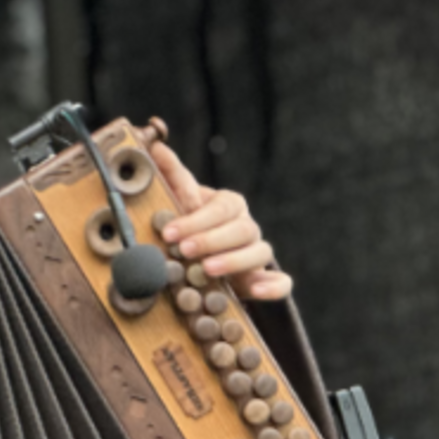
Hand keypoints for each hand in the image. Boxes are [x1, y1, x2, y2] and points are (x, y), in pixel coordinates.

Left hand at [148, 141, 293, 301]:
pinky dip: (274, 287)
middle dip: (211, 240)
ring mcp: (258, 252)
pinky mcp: (265, 279)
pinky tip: (256, 291)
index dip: (194, 220)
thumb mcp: (181, 203)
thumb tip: (157, 147)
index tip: (168, 232)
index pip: (219, 208)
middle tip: (184, 250)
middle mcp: (247, 226)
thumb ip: (173, 179)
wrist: (204, 255)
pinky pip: (282, 282)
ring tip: (207, 270)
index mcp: (229, 205)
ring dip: (235, 261)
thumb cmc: (191, 224)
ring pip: (260, 252)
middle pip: (241, 228)